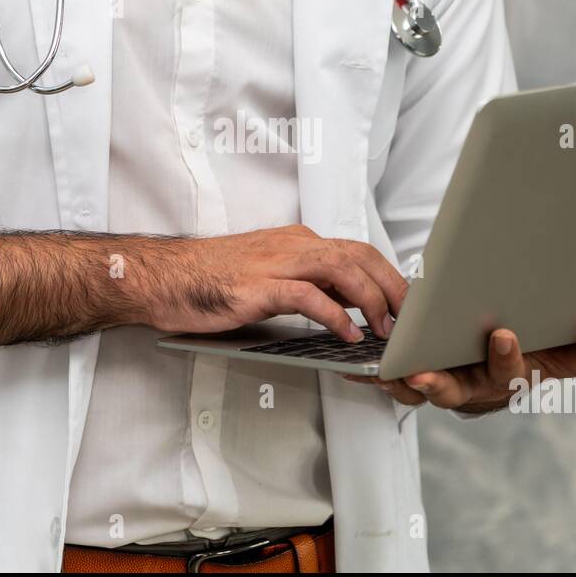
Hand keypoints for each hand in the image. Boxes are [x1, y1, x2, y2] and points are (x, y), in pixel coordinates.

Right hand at [142, 225, 408, 342]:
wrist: (163, 278)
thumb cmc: (211, 282)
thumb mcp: (269, 277)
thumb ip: (308, 284)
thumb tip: (350, 305)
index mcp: (298, 242)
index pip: (358, 251)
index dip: (390, 277)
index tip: (408, 305)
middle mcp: (293, 245)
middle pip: (360, 256)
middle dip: (393, 288)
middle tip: (411, 320)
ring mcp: (275, 264)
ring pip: (342, 269)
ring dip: (372, 300)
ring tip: (385, 328)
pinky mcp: (258, 286)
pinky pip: (308, 296)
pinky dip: (334, 314)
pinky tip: (347, 334)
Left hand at [342, 325, 575, 413]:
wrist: (492, 352)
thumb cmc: (531, 350)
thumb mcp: (565, 353)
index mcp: (511, 378)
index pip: (514, 375)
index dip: (510, 359)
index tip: (503, 333)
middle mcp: (474, 388)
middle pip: (459, 390)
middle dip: (452, 376)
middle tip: (418, 355)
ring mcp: (443, 385)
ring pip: (420, 390)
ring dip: (408, 382)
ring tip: (397, 370)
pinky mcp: (413, 379)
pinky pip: (392, 382)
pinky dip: (377, 375)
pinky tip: (361, 366)